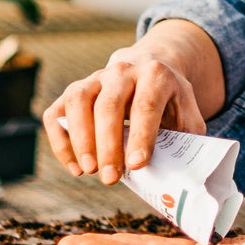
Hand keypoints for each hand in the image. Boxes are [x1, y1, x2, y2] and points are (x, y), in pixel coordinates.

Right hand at [43, 21, 222, 183]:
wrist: (148, 66)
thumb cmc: (168, 99)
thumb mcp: (187, 110)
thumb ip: (186, 137)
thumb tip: (182, 175)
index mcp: (155, 75)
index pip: (146, 105)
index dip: (141, 136)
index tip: (137, 165)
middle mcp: (122, 71)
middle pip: (108, 105)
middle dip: (108, 145)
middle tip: (110, 178)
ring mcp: (94, 78)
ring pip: (78, 102)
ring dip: (80, 139)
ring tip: (88, 171)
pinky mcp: (73, 90)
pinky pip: (57, 113)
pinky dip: (61, 141)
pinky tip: (75, 167)